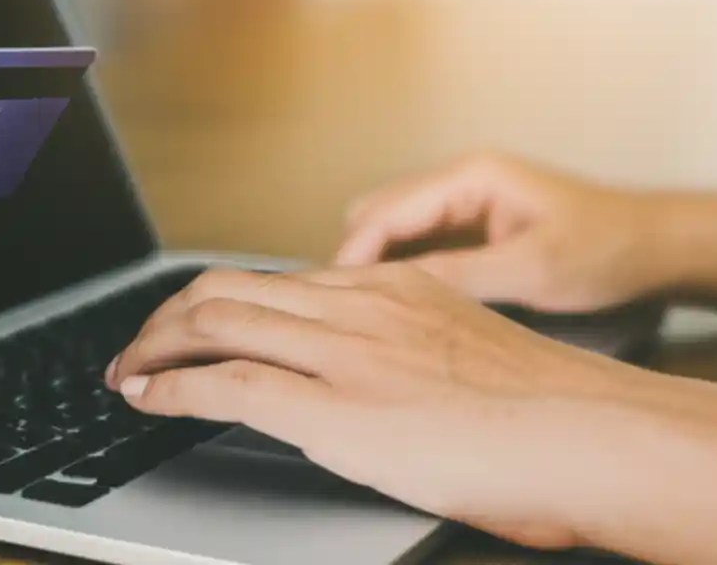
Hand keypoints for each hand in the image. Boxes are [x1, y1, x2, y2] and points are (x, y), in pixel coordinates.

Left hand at [106, 265, 652, 550]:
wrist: (591, 434)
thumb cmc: (544, 409)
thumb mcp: (458, 348)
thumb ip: (400, 345)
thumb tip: (366, 374)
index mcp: (384, 289)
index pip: (268, 281)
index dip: (208, 301)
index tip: (184, 326)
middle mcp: (354, 306)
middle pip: (224, 290)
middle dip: (163, 319)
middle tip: (136, 348)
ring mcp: (341, 352)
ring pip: (213, 324)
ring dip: (153, 348)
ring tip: (125, 372)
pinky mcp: (334, 406)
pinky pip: (227, 384)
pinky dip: (171, 388)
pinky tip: (147, 400)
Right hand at [335, 152, 667, 312]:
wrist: (652, 247)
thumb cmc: (604, 251)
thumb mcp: (531, 269)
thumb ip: (458, 274)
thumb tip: (391, 292)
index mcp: (469, 177)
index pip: (385, 211)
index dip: (354, 254)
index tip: (336, 298)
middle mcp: (458, 180)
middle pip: (376, 213)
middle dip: (356, 257)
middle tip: (347, 310)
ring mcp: (462, 201)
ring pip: (391, 228)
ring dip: (375, 264)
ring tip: (365, 312)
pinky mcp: (469, 225)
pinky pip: (416, 242)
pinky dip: (399, 268)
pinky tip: (398, 304)